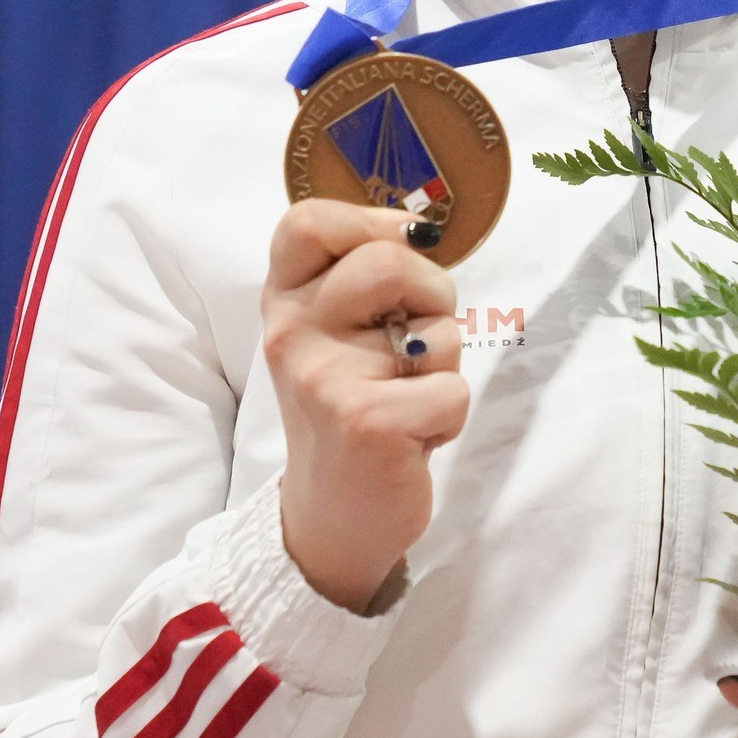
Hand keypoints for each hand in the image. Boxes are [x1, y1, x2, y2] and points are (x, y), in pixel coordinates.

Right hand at [262, 201, 467, 613]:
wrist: (333, 515)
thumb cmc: (351, 407)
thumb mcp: (333, 334)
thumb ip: (360, 278)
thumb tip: (421, 227)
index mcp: (284, 302)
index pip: (308, 222)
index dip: (370, 223)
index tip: (398, 250)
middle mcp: (292, 333)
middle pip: (390, 260)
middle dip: (433, 295)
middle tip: (415, 343)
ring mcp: (326, 378)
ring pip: (435, 327)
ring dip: (443, 362)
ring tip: (406, 396)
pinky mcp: (368, 422)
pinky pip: (453, 388)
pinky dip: (449, 415)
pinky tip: (413, 436)